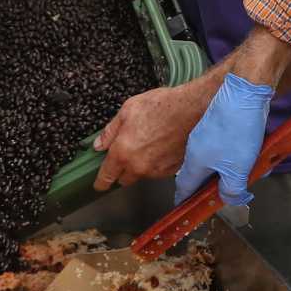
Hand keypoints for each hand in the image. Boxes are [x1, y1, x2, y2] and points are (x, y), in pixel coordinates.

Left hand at [91, 80, 216, 189]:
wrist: (191, 109)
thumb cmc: (161, 106)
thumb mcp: (127, 110)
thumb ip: (110, 131)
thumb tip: (99, 145)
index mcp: (122, 152)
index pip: (106, 177)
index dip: (101, 182)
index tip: (100, 184)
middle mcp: (138, 166)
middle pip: (125, 180)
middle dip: (123, 170)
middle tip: (127, 153)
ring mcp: (156, 170)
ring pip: (143, 175)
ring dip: (142, 165)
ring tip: (150, 143)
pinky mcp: (172, 169)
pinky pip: (159, 172)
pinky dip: (157, 163)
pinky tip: (162, 146)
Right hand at [173, 73, 272, 204]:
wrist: (245, 90)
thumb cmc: (237, 131)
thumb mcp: (237, 170)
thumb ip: (231, 190)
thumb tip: (229, 199)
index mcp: (194, 162)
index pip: (184, 187)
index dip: (185, 201)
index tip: (186, 209)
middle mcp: (196, 148)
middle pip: (199, 174)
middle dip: (212, 186)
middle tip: (226, 193)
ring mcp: (206, 134)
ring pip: (214, 159)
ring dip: (228, 169)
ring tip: (246, 172)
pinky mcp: (219, 123)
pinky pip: (225, 146)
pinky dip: (236, 154)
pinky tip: (253, 153)